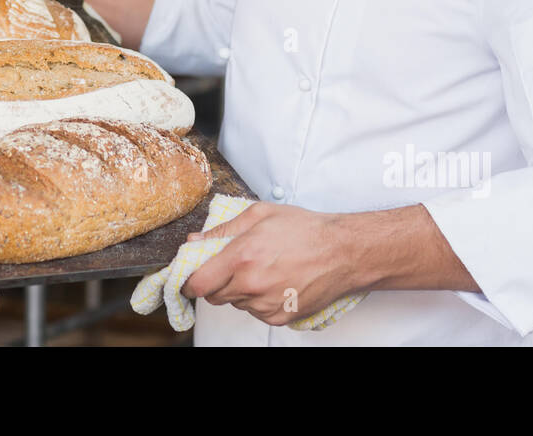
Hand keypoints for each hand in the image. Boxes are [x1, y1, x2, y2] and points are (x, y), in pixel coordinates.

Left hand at [180, 202, 362, 325]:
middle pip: (213, 295)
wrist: (342, 252)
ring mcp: (265, 304)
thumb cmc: (305, 230)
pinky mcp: (278, 317)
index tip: (190, 275)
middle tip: (232, 265)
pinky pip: (254, 312)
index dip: (189, 280)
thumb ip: (222, 230)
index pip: (198, 283)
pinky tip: (273, 281)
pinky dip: (257, 300)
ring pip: (235, 303)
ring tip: (261, 269)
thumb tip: (195, 241)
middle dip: (216, 281)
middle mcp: (251, 284)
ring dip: (238, 289)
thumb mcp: (259, 215)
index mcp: (242, 256)